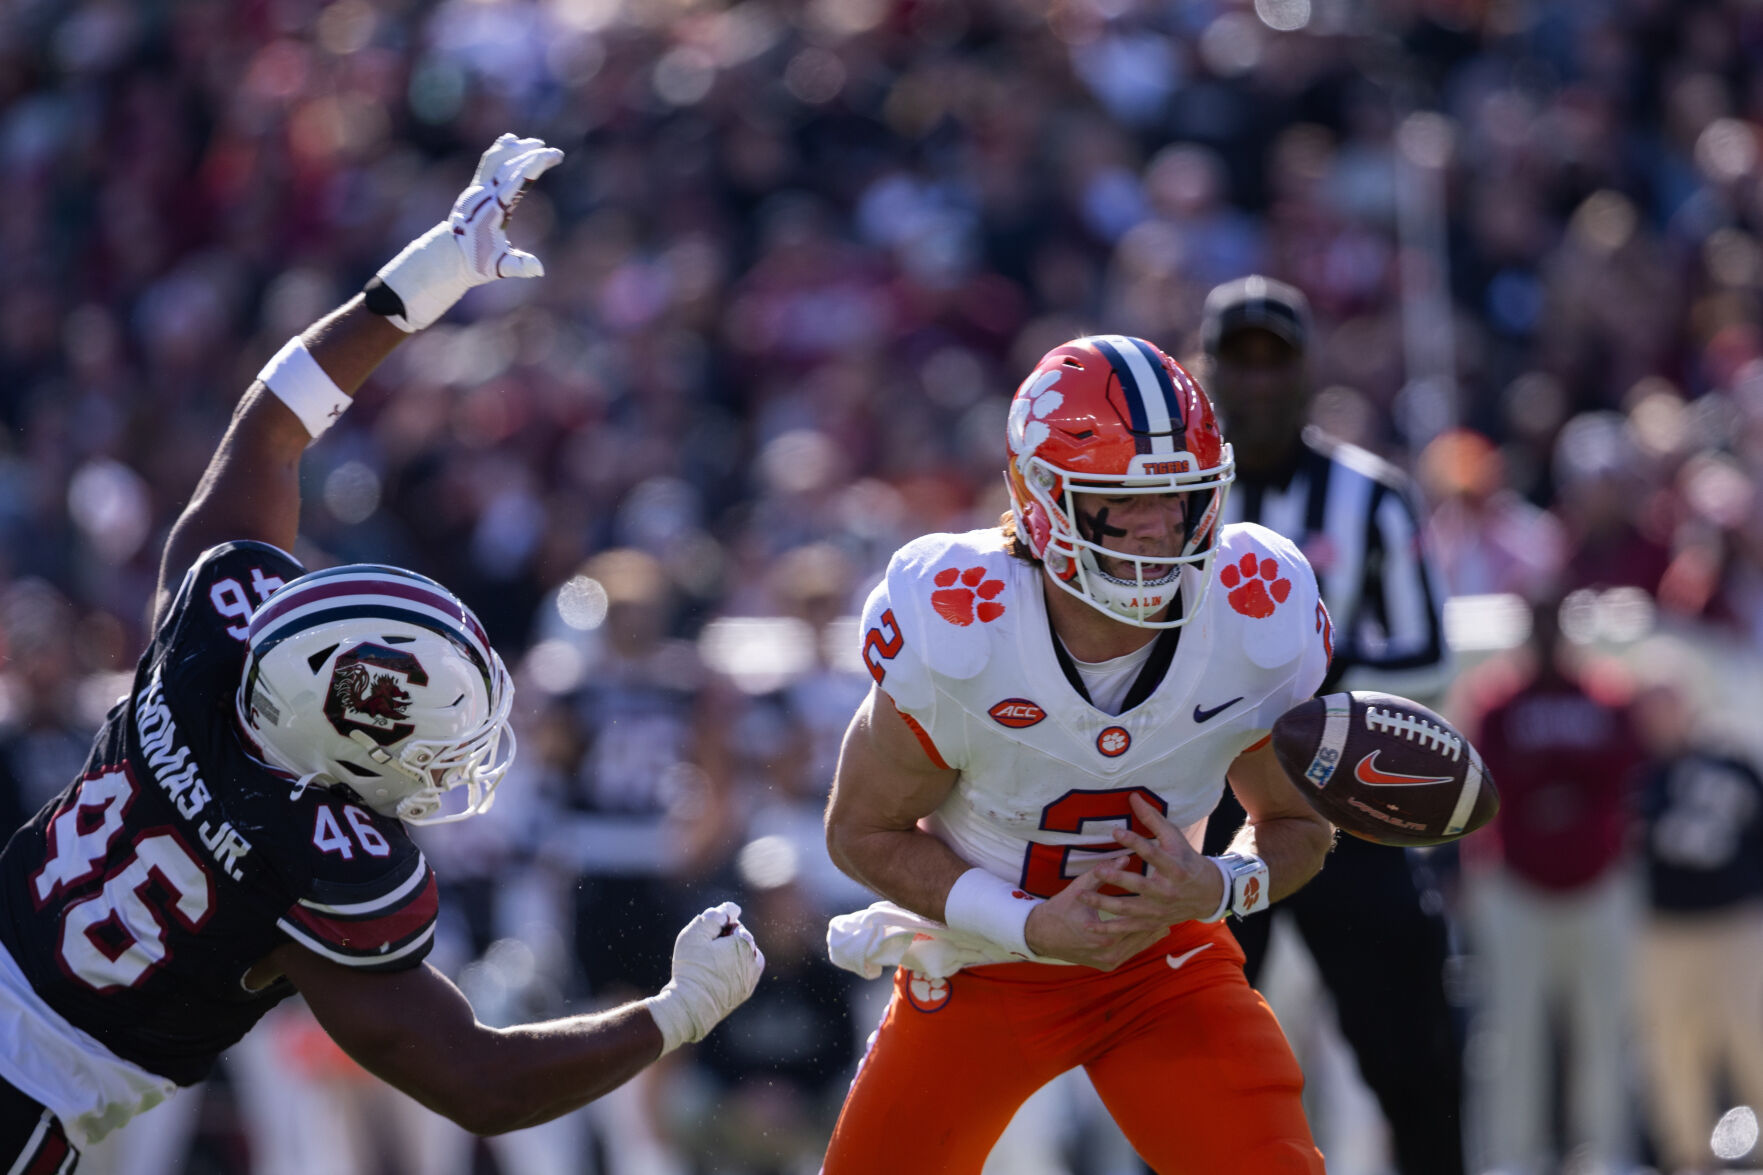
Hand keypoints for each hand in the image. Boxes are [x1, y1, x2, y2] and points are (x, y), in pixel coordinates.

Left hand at [372, 133, 564, 331]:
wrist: (450, 255)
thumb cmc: (477, 262)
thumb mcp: (499, 267)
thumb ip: (518, 267)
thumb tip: (539, 269)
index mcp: (493, 209)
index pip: (515, 179)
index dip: (532, 164)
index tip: (549, 154)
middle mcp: (483, 195)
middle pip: (509, 165)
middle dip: (532, 155)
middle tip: (556, 153)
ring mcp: (477, 189)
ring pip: (496, 159)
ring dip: (517, 149)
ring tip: (537, 143)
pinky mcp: (475, 189)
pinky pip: (489, 163)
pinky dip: (502, 151)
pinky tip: (512, 144)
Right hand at [643, 902, 764, 1054]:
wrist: (691, 1007)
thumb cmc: (692, 968)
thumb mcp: (696, 934)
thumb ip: (714, 916)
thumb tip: (732, 909)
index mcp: (745, 944)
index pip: (734, 925)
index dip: (717, 929)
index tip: (705, 941)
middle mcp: (753, 961)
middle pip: (742, 941)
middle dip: (726, 941)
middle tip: (706, 953)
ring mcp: (751, 979)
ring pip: (745, 957)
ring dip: (732, 956)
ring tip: (712, 963)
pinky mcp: (744, 993)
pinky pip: (742, 974)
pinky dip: (732, 971)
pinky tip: (716, 975)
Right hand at [1023, 868, 1166, 971]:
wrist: (1041, 935)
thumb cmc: (1060, 910)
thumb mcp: (1080, 889)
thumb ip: (1103, 873)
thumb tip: (1125, 856)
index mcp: (1106, 936)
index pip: (1138, 921)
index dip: (1154, 910)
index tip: (1166, 900)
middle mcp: (1110, 953)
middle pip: (1142, 937)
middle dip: (1156, 923)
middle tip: (1173, 911)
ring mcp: (1108, 962)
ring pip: (1138, 948)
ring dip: (1150, 935)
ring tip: (1165, 922)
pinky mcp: (1106, 966)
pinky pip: (1129, 955)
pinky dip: (1138, 944)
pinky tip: (1148, 935)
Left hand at [1080, 794, 1226, 929]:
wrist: (1207, 894)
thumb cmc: (1187, 860)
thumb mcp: (1174, 838)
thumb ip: (1153, 819)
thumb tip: (1133, 796)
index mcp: (1175, 868)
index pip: (1153, 853)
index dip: (1135, 842)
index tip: (1116, 832)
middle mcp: (1167, 891)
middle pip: (1140, 885)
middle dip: (1118, 878)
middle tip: (1097, 869)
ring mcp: (1159, 910)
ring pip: (1129, 909)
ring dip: (1105, 904)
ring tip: (1082, 895)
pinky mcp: (1151, 923)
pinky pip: (1127, 928)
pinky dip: (1108, 929)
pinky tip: (1088, 926)